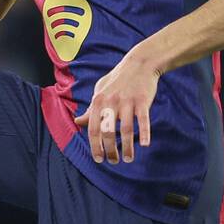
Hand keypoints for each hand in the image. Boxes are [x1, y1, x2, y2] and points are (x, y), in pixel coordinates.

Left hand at [75, 48, 162, 163]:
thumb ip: (91, 109)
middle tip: (114, 161)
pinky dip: (144, 132)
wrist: (140, 62)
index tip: (99, 159)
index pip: (93, 129)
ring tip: (128, 159)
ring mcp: (127, 101)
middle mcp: (111, 102)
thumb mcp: (100, 91)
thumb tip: (78, 122)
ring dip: (126, 147)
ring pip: (126, 129)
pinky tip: (145, 144)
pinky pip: (143, 120)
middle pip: (108, 132)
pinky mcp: (142, 100)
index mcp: (98, 101)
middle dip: (110, 150)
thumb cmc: (118, 79)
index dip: (95, 146)